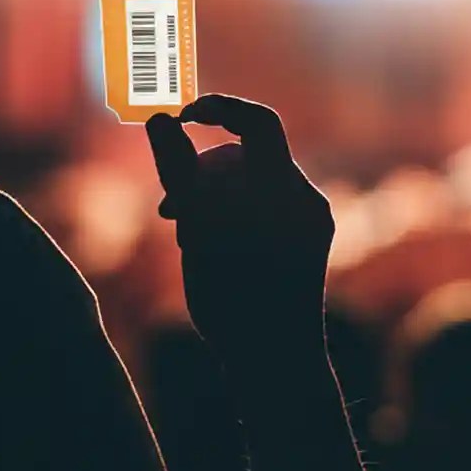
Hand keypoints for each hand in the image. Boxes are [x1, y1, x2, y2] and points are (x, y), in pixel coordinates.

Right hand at [146, 94, 333, 364]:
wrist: (276, 362)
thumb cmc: (233, 296)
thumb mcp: (193, 226)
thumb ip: (177, 166)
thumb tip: (158, 117)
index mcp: (282, 189)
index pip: (256, 121)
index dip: (218, 108)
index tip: (182, 118)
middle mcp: (305, 199)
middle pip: (247, 160)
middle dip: (202, 175)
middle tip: (168, 210)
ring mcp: (311, 224)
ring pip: (251, 189)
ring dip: (212, 201)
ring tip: (186, 239)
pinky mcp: (308, 246)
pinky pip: (265, 213)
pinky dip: (233, 220)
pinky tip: (211, 252)